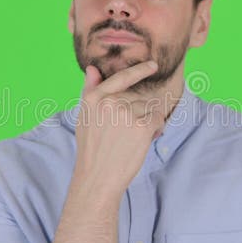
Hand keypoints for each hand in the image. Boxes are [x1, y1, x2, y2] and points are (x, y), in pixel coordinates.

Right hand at [72, 61, 166, 196]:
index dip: (139, 70)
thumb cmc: (91, 149)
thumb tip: (92, 69)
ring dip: (149, 122)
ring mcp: (126, 114)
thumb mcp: (84, 117)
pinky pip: (157, 119)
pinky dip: (156, 129)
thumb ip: (90, 91)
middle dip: (140, 113)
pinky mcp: (142, 127)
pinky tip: (145, 141)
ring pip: (149, 108)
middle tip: (129, 133)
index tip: (152, 65)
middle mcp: (110, 102)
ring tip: (134, 139)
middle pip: (138, 98)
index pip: (121, 78)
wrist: (97, 177)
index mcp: (94, 98)